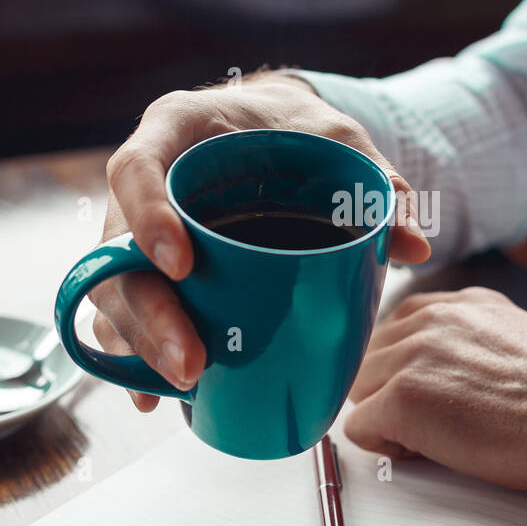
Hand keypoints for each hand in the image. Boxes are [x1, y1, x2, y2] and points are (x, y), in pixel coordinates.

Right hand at [91, 73, 431, 410]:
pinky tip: (156, 398)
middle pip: (116, 253)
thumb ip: (374, 183)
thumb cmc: (295, 126)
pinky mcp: (148, 269)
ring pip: (113, 293)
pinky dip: (137, 358)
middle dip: (147, 315)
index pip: (136, 169)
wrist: (274, 127)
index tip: (182, 264)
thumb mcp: (339, 139)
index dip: (147, 216)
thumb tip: (413, 246)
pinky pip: (126, 315)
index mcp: (175, 130)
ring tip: (187, 384)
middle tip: (191, 361)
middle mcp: (142, 183)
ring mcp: (136, 230)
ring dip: (142, 345)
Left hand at [345, 287, 526, 497]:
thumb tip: (450, 370)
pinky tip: (429, 451)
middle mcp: (431, 319)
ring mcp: (412, 355)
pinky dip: (387, 447)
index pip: (396, 327)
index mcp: (461, 304)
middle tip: (437, 422)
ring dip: (388, 418)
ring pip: (360, 390)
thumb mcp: (521, 340)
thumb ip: (474, 341)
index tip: (430, 393)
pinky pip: (358, 428)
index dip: (406, 368)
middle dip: (391, 393)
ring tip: (437, 437)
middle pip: (370, 359)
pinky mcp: (403, 399)